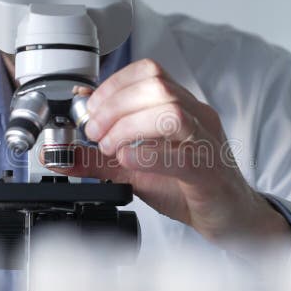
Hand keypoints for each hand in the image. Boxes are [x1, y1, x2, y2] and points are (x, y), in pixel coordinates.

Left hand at [53, 60, 290, 255]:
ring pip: (170, 112)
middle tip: (95, 131)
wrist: (231, 219)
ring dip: (128, 126)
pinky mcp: (210, 173)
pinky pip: (183, 155)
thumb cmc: (189, 189)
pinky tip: (128, 161)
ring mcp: (206, 143)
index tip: (90, 108)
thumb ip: (98, 160)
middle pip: (157, 85)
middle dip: (115, 105)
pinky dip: (148, 155)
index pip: (149, 72)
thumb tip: (60, 153)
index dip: (113, 84)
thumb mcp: (135, 170)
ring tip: (110, 147)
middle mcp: (197, 117)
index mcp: (182, 107)